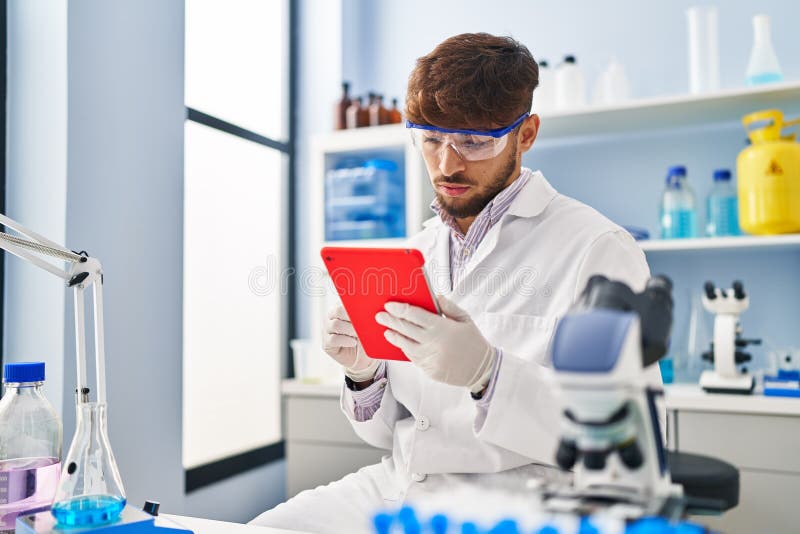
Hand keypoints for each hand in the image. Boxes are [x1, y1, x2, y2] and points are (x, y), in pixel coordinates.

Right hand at [323, 305, 378, 381]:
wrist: (364, 358)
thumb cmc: (367, 339)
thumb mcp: (369, 325)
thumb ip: (367, 316)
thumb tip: (372, 308)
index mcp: (342, 308)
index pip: (343, 300)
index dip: (352, 305)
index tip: (364, 309)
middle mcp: (332, 317)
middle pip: (337, 310)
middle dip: (351, 317)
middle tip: (363, 323)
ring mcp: (328, 330)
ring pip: (335, 325)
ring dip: (350, 329)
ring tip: (360, 335)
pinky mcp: (326, 343)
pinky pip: (332, 339)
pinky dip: (345, 340)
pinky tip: (353, 342)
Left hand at [375, 295, 494, 390]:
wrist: (482, 370)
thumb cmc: (473, 341)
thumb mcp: (465, 319)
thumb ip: (449, 306)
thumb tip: (434, 296)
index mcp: (442, 328)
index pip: (414, 315)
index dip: (399, 309)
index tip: (389, 304)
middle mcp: (432, 343)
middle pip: (405, 329)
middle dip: (390, 321)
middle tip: (379, 315)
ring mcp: (429, 358)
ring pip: (405, 345)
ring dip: (394, 336)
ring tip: (387, 330)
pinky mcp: (428, 370)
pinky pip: (412, 357)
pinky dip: (405, 349)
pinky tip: (400, 342)